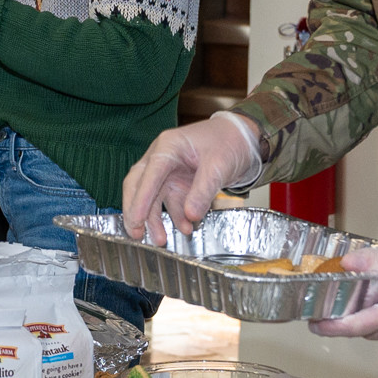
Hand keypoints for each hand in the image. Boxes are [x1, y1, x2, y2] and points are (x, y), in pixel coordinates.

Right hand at [121, 114, 262, 244]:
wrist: (242, 138)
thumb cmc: (229, 141)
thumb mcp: (219, 166)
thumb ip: (203, 191)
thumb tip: (190, 216)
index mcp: (168, 146)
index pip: (148, 175)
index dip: (140, 199)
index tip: (136, 220)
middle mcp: (161, 157)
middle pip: (139, 186)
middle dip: (135, 211)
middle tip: (137, 234)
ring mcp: (168, 171)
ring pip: (153, 198)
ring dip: (155, 219)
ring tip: (161, 240)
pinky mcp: (177, 182)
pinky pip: (171, 202)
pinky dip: (176, 216)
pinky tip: (186, 227)